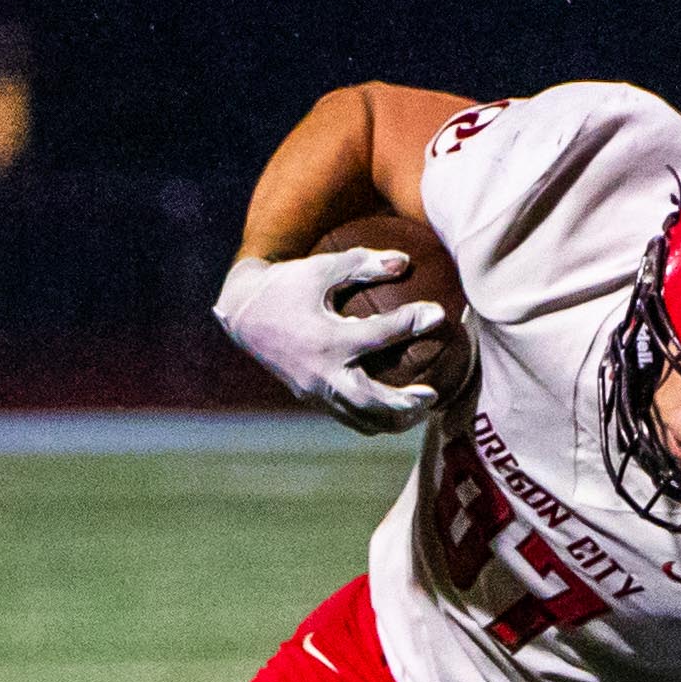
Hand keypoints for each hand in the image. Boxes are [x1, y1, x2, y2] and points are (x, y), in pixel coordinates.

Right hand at [213, 250, 449, 434]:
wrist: (242, 315)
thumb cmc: (286, 285)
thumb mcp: (321, 267)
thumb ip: (362, 263)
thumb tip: (405, 261)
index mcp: (325, 338)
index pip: (379, 335)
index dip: (412, 322)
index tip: (438, 313)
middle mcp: (321, 372)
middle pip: (371, 401)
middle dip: (404, 403)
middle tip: (432, 394)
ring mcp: (316, 391)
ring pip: (361, 420)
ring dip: (394, 420)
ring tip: (421, 409)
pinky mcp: (313, 399)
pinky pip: (349, 417)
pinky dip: (374, 418)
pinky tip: (395, 408)